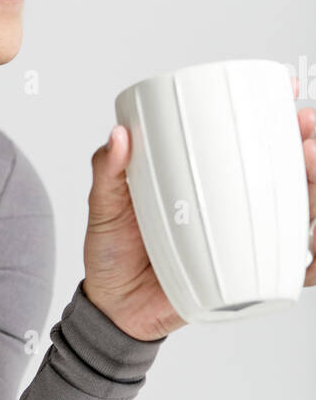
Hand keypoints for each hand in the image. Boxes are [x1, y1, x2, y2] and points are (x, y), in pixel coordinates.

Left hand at [83, 76, 315, 340]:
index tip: (284, 88)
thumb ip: (108, 172)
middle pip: (276, 165)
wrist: (114, 311)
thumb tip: (119, 137)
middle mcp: (222, 203)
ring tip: (310, 159)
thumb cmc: (110, 255)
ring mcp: (236, 235)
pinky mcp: (243, 270)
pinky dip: (303, 240)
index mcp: (194, 179)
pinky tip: (310, 222)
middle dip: (301, 142)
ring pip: (290, 204)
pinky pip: (282, 255)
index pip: (238, 138)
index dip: (268, 112)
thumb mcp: (104, 208)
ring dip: (310, 182)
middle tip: (303, 126)